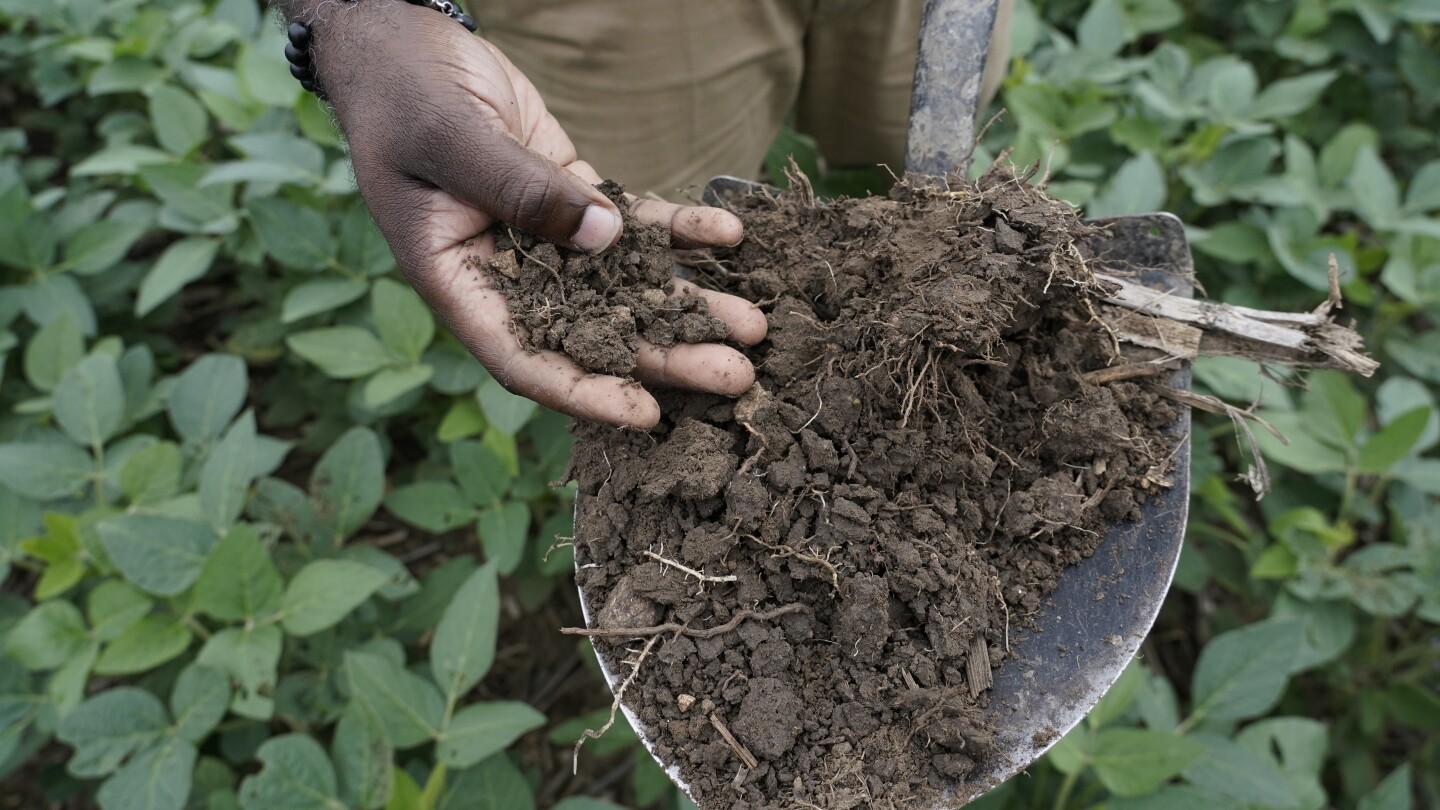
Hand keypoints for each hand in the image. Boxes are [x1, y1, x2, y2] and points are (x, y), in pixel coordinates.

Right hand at [311, 3, 765, 427]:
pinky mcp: (572, 194)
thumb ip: (521, 189)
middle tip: (736, 374)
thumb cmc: (404, 92)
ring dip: (687, 303)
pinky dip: (680, 231)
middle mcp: (505, 270)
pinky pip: (635, 222)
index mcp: (457, 279)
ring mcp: (544, 234)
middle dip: (666, 355)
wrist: (403, 42)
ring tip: (753, 322)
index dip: (586, 391)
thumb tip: (603, 237)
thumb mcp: (452, 139)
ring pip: (624, 283)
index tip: (647, 415)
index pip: (524, 355)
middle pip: (594, 330)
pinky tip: (728, 236)